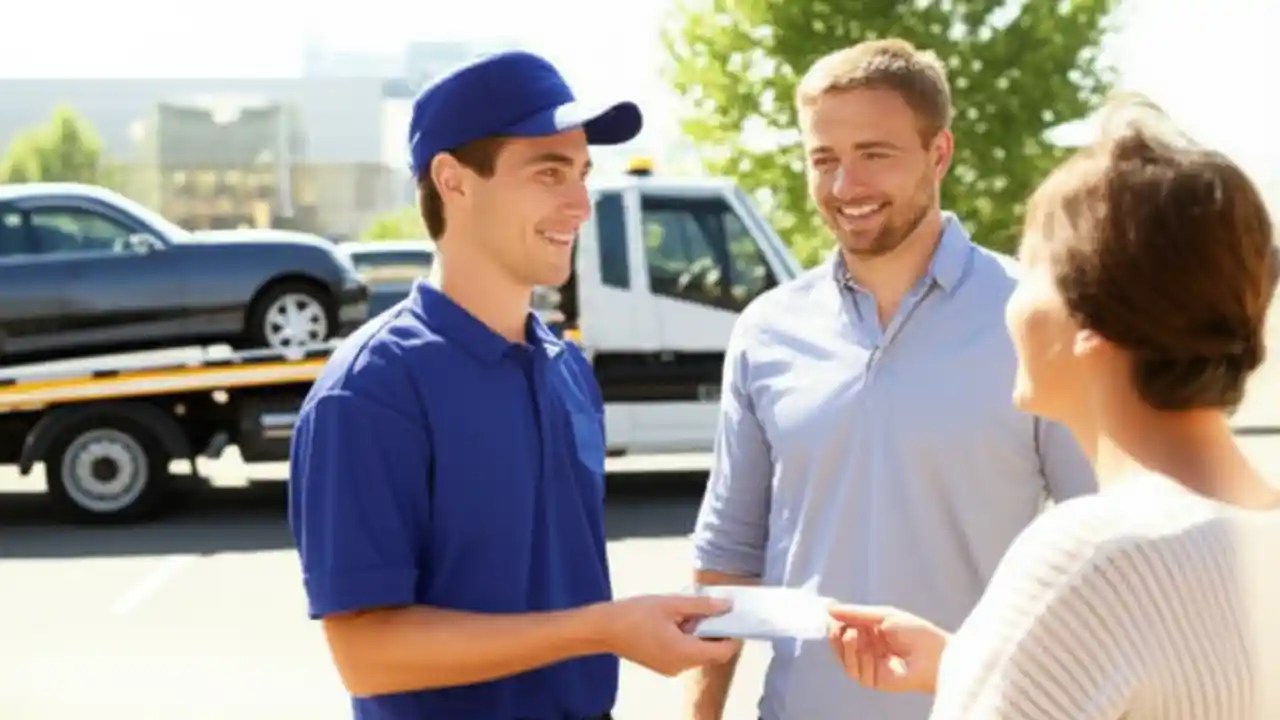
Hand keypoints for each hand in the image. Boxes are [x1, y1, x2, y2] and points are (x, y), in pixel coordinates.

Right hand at [602, 594, 739, 676]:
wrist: (602, 629)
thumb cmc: (633, 615)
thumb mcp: (671, 603)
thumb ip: (702, 605)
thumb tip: (726, 606)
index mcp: (685, 653)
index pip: (723, 651)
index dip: (733, 635)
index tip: (735, 618)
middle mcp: (680, 666)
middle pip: (710, 652)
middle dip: (713, 630)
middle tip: (708, 607)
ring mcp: (670, 668)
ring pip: (697, 652)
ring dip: (698, 633)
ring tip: (684, 611)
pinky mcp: (662, 665)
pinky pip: (684, 653)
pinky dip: (686, 638)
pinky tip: (674, 621)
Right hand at [827, 604, 948, 693]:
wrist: (935, 655)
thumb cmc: (915, 632)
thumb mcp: (883, 616)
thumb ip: (856, 613)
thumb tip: (829, 608)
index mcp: (870, 633)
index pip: (844, 628)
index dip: (836, 622)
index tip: (829, 613)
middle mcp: (867, 649)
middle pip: (840, 645)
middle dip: (835, 634)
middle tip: (835, 625)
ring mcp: (869, 666)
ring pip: (844, 659)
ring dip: (844, 645)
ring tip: (852, 633)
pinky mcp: (872, 681)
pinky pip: (854, 671)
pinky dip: (855, 657)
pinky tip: (863, 647)